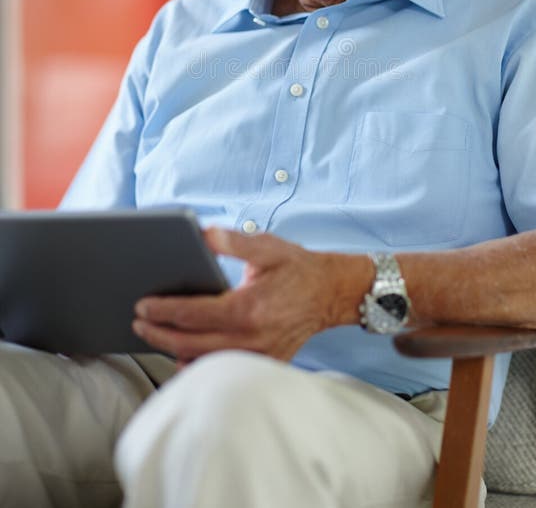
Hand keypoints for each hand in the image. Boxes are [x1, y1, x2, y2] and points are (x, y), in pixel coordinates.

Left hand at [133, 228, 364, 366]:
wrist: (331, 293)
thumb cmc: (297, 267)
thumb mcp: (266, 246)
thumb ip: (232, 240)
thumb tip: (202, 233)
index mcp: (247, 307)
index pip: (193, 314)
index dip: (163, 310)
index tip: (141, 305)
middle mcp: (251, 336)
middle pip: (190, 344)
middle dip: (158, 334)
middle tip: (137, 322)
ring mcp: (258, 355)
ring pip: (204, 362)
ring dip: (175, 350)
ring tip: (154, 335)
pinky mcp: (265, 363)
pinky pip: (223, 368)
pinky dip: (199, 363)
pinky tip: (184, 352)